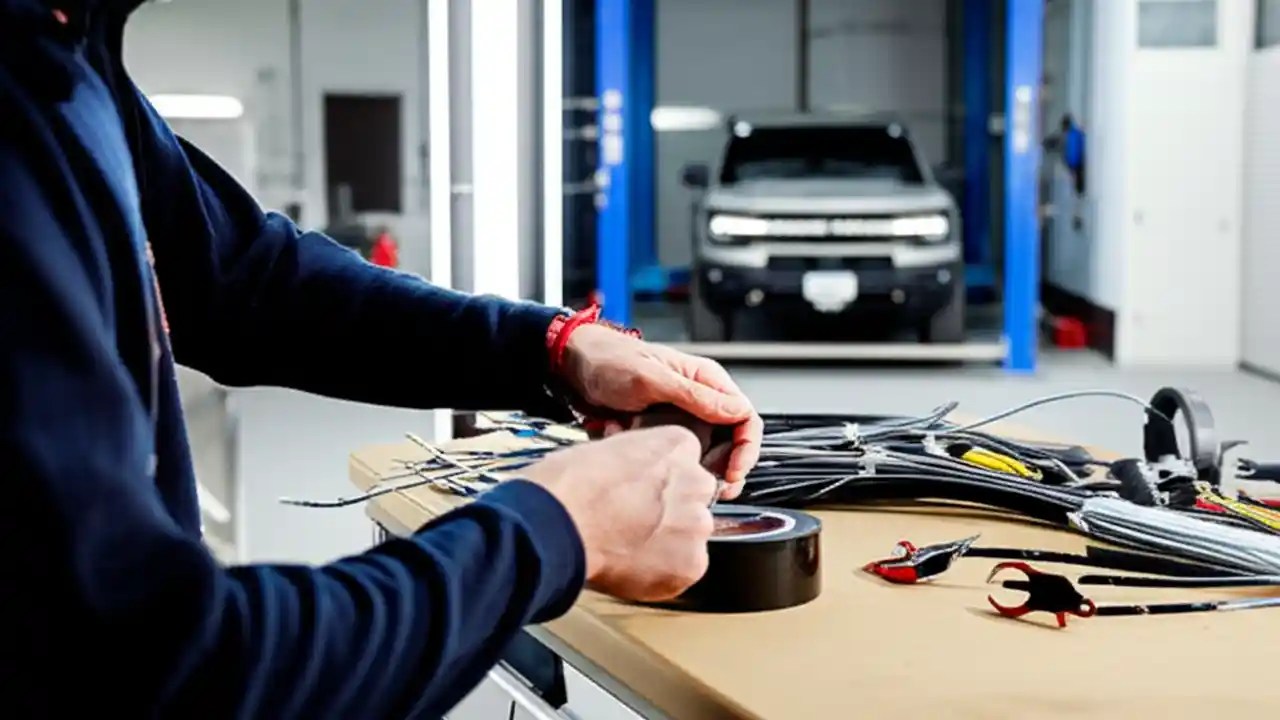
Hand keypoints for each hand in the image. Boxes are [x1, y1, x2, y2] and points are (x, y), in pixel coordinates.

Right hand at [522, 426, 716, 601]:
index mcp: (677, 445)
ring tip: (628, 548)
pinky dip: (662, 574)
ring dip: (669, 544)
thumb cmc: (571, 483)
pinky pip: (684, 570)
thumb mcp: (608, 450)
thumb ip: (636, 464)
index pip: (685, 462)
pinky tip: (632, 566)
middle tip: (635, 524)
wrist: (561, 522)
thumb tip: (632, 475)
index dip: (660, 482)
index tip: (643, 494)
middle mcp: (696, 481)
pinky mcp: (692, 563)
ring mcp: (696, 524)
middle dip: (671, 512)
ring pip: (691, 536)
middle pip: (694, 499)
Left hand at [560, 325, 761, 496]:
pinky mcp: (663, 430)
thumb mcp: (651, 379)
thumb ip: (695, 396)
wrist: (574, 366)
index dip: (745, 449)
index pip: (745, 418)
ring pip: (706, 452)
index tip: (733, 472)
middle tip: (715, 489)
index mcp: (706, 380)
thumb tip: (737, 412)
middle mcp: (700, 399)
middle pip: (731, 441)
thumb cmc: (610, 360)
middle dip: (725, 468)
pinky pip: (678, 454)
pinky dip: (669, 463)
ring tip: (682, 477)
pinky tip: (651, 461)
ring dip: (696, 468)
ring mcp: (682, 416)